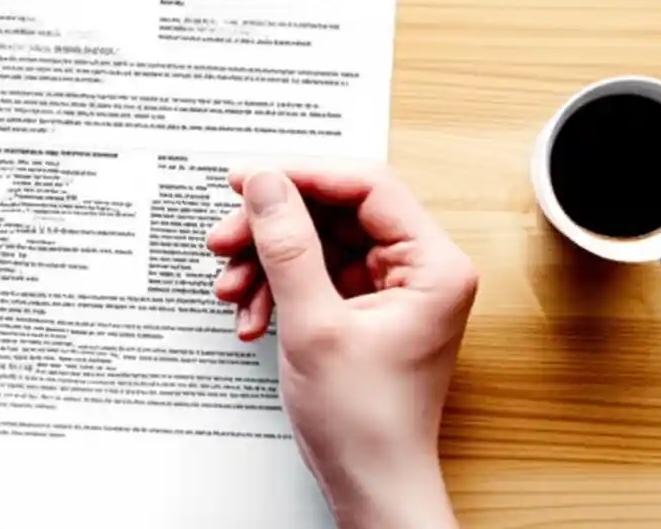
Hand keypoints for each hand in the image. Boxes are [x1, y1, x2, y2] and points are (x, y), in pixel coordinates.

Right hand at [207, 166, 476, 528]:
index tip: (251, 180)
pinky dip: (277, 289)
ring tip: (233, 289)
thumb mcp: (314, 325)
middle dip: (273, 229)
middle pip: (335, 213)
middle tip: (226, 239)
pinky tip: (253, 315)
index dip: (302, 176)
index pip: (367, 187)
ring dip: (267, 262)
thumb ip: (287, 246)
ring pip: (317, 243)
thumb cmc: (367, 426)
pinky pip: (314, 275)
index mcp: (434, 264)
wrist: (370, 485)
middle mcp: (420, 269)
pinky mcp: (365, 308)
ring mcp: (392, 289)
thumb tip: (266, 184)